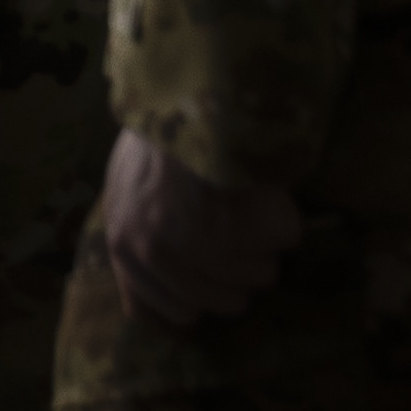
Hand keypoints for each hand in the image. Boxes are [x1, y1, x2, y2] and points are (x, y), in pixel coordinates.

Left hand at [96, 128, 302, 326]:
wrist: (180, 94)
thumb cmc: (156, 145)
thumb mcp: (124, 197)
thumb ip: (135, 252)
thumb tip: (145, 315)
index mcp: (125, 247)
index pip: (175, 315)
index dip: (202, 298)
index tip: (212, 275)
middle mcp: (157, 252)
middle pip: (228, 304)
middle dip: (239, 270)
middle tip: (232, 225)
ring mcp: (200, 242)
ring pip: (263, 276)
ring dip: (263, 243)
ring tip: (240, 201)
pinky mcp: (241, 222)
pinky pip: (286, 240)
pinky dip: (284, 214)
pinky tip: (258, 187)